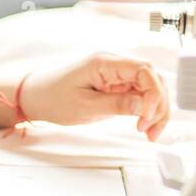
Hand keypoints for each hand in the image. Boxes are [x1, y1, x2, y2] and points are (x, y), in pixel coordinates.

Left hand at [19, 52, 170, 140]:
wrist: (36, 96)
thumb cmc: (53, 98)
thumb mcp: (85, 106)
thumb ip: (117, 105)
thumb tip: (145, 105)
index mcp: (105, 62)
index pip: (144, 70)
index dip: (153, 93)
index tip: (147, 116)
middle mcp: (115, 65)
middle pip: (153, 78)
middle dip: (158, 104)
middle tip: (149, 130)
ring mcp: (117, 75)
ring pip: (150, 87)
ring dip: (156, 109)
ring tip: (149, 133)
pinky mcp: (116, 86)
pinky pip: (140, 95)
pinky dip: (147, 111)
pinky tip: (145, 126)